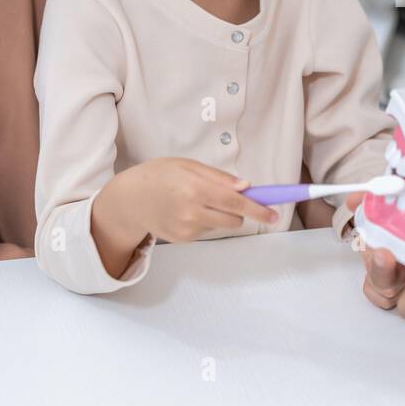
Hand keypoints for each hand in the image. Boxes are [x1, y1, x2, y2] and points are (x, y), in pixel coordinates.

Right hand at [134, 157, 278, 243]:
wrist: (130, 200)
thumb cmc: (160, 176)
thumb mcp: (188, 165)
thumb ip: (219, 177)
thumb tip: (246, 187)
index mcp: (195, 188)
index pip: (235, 202)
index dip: (258, 209)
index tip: (274, 215)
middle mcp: (192, 212)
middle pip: (233, 219)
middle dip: (240, 211)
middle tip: (232, 199)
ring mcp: (186, 229)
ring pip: (221, 225)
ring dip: (220, 215)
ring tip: (196, 201)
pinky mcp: (182, 240)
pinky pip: (206, 231)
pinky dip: (204, 222)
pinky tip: (186, 212)